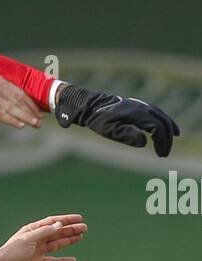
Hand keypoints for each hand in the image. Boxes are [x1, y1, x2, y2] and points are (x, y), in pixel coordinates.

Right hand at [0, 74, 42, 128]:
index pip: (19, 92)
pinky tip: (20, 125)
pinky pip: (0, 113)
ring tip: (35, 124)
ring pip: (12, 107)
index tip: (40, 111)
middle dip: (32, 111)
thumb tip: (7, 99)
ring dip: (26, 116)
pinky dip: (12, 119)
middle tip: (41, 121)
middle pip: (19, 100)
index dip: (31, 103)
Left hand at [0, 214, 86, 260]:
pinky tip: (73, 260)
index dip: (66, 220)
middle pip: (56, 232)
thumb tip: (59, 225)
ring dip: (69, 240)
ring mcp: (37, 252)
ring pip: (57, 244)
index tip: (79, 218)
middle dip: (70, 229)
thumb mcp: (29, 240)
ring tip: (81, 237)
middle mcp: (36, 240)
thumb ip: (44, 232)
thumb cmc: (11, 252)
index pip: (52, 222)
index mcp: (32, 230)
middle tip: (84, 228)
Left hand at [55, 84, 177, 156]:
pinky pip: (158, 114)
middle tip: (163, 154)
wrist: (91, 105)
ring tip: (170, 143)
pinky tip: (170, 129)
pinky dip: (166, 122)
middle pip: (163, 123)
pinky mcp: (140, 106)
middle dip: (166, 139)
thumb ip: (127, 135)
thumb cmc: (99, 120)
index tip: (160, 155)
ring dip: (169, 131)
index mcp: (137, 114)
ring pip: (163, 117)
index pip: (158, 128)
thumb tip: (145, 141)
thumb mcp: (110, 131)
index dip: (162, 142)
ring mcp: (142, 105)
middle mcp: (143, 108)